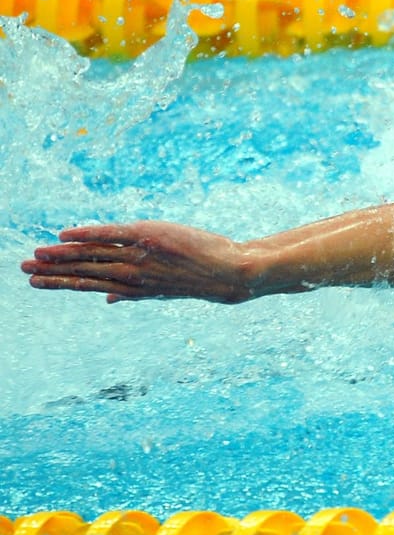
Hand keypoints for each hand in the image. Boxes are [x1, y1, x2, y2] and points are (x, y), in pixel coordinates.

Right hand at [21, 221, 253, 303]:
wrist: (229, 274)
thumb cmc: (198, 278)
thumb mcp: (162, 289)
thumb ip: (131, 292)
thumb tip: (107, 300)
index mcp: (133, 288)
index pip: (89, 285)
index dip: (61, 283)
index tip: (36, 283)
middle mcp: (132, 275)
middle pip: (85, 272)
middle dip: (52, 272)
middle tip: (22, 270)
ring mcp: (139, 257)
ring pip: (92, 255)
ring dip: (61, 255)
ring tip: (35, 257)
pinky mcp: (149, 237)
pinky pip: (112, 234)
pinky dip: (89, 234)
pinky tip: (66, 234)